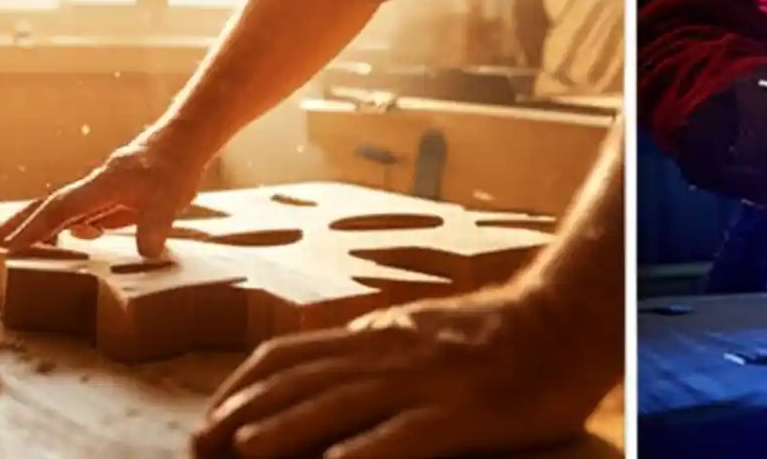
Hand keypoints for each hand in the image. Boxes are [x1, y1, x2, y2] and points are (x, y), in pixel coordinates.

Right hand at [0, 138, 202, 257]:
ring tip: (17, 246)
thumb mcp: (170, 200)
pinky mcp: (114, 194)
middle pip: (49, 206)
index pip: (59, 209)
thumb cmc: (174, 167)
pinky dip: (67, 224)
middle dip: (18, 225)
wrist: (184, 140)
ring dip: (39, 226)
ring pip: (63, 210)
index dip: (34, 229)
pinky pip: (83, 211)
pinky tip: (70, 235)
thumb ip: (156, 226)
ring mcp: (103, 190)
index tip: (9, 246)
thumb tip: (147, 255)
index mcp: (101, 186)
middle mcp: (95, 187)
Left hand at [192, 287, 610, 458]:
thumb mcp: (423, 328)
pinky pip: (408, 433)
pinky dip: (369, 451)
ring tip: (244, 451)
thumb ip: (376, 344)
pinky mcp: (463, 411)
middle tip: (203, 445)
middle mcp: (391, 352)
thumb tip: (328, 365)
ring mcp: (426, 381)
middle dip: (246, 411)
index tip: (211, 417)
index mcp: (379, 332)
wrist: (563, 320)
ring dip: (288, 426)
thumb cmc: (498, 331)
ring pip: (342, 402)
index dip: (243, 385)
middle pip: (303, 378)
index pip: (291, 352)